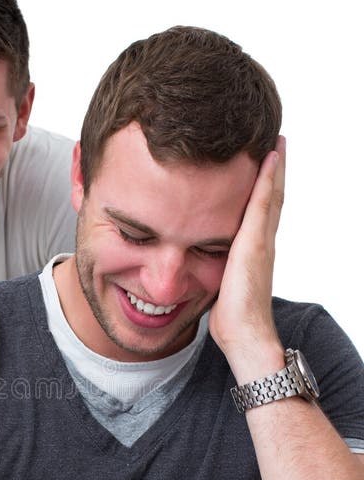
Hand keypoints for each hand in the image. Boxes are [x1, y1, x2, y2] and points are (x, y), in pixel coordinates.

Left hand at [209, 136, 285, 379]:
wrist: (245, 336)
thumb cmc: (232, 321)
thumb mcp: (220, 288)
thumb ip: (217, 273)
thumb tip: (201, 272)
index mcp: (253, 253)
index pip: (259, 214)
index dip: (263, 190)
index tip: (263, 166)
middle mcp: (262, 244)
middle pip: (272, 199)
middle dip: (273, 172)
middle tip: (277, 144)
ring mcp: (262, 243)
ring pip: (271, 197)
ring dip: (274, 169)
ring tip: (276, 143)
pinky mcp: (255, 245)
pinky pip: (263, 205)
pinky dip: (268, 181)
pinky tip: (269, 159)